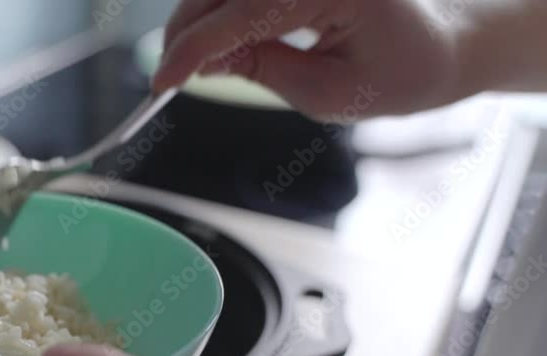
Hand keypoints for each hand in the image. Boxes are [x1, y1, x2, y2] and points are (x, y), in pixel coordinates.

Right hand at [154, 0, 546, 118]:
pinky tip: (222, 43)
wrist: (443, 47)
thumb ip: (262, 70)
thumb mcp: (327, 94)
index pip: (239, 13)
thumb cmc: (400, 75)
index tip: (161, 82)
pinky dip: (222, 12)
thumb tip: (204, 63)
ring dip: (201, 21)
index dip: (192, 50)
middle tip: (171, 78)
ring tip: (200, 65)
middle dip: (188, 32)